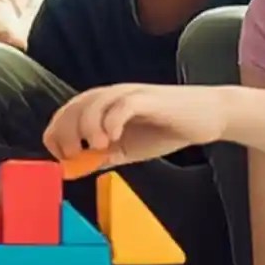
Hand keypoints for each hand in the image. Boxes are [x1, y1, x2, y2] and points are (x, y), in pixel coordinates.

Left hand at [42, 83, 227, 168]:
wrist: (208, 116)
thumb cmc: (167, 129)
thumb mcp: (128, 149)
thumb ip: (103, 157)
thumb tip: (75, 169)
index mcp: (103, 106)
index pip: (66, 113)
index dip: (56, 135)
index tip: (61, 159)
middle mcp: (112, 95)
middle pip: (75, 107)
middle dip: (66, 133)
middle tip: (72, 155)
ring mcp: (130, 95)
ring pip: (94, 103)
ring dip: (87, 127)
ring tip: (95, 148)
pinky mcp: (148, 99)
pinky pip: (123, 105)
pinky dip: (111, 122)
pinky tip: (113, 139)